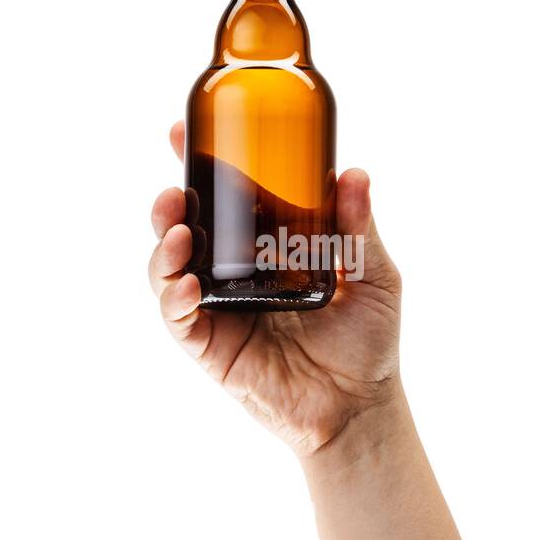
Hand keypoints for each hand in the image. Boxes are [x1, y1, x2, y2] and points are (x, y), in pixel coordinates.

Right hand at [149, 121, 402, 458]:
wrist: (360, 408)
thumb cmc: (368, 343)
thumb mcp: (375, 278)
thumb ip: (361, 230)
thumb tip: (354, 173)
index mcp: (268, 246)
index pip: (226, 197)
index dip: (200, 164)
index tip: (184, 131)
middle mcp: (236, 272)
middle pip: (186, 227)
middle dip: (170, 204)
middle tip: (175, 189)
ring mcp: (220, 309)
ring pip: (170, 269)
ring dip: (164, 246)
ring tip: (178, 233)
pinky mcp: (211, 347)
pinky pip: (179, 319)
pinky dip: (173, 298)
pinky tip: (185, 285)